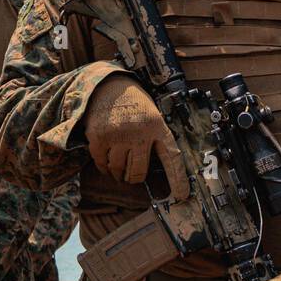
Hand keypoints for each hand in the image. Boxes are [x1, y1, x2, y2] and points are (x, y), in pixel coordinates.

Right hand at [83, 76, 189, 198]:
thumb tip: (158, 173)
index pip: (172, 157)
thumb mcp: (152, 116)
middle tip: (131, 175)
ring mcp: (118, 135)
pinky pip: (102, 164)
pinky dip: (104, 166)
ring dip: (118, 173)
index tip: (181, 196)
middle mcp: (139, 132)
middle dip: (134, 178)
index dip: (177, 179)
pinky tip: (106, 158)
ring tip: (118, 166)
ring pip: (118, 171)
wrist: (108, 85)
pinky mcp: (99, 137)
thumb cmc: (134, 105)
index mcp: (158, 127)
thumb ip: (155, 139)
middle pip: (138, 172)